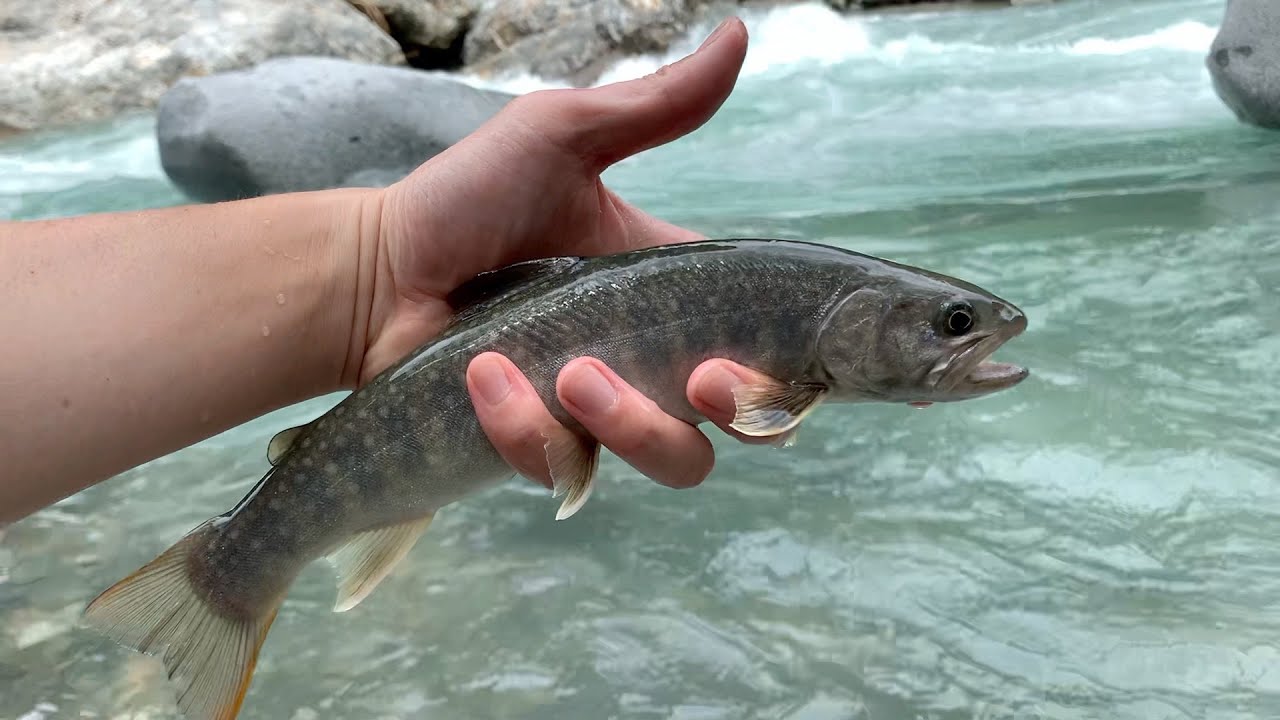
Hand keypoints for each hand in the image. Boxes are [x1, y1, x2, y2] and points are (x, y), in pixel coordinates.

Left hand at [360, 17, 776, 490]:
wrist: (376, 266)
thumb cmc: (467, 198)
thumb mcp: (562, 135)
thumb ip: (655, 104)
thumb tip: (739, 35)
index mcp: (670, 291)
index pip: (763, 333)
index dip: (791, 349)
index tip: (780, 342)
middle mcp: (649, 359)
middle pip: (740, 419)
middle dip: (741, 408)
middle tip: (701, 377)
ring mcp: (597, 414)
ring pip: (673, 459)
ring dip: (635, 426)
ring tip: (569, 375)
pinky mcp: (540, 448)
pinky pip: (568, 467)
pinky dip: (528, 428)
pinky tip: (483, 376)